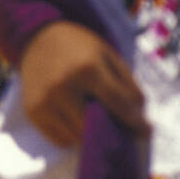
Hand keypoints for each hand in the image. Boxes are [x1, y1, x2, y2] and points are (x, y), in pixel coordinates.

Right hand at [18, 21, 149, 146]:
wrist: (37, 39)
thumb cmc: (78, 47)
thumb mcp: (107, 55)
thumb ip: (126, 83)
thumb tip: (139, 115)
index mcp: (86, 69)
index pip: (117, 104)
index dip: (135, 121)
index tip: (147, 132)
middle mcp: (63, 88)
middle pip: (95, 126)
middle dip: (112, 133)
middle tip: (122, 132)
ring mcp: (44, 102)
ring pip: (77, 138)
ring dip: (91, 135)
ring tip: (97, 124)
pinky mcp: (32, 113)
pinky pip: (59, 139)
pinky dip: (72, 136)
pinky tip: (75, 121)